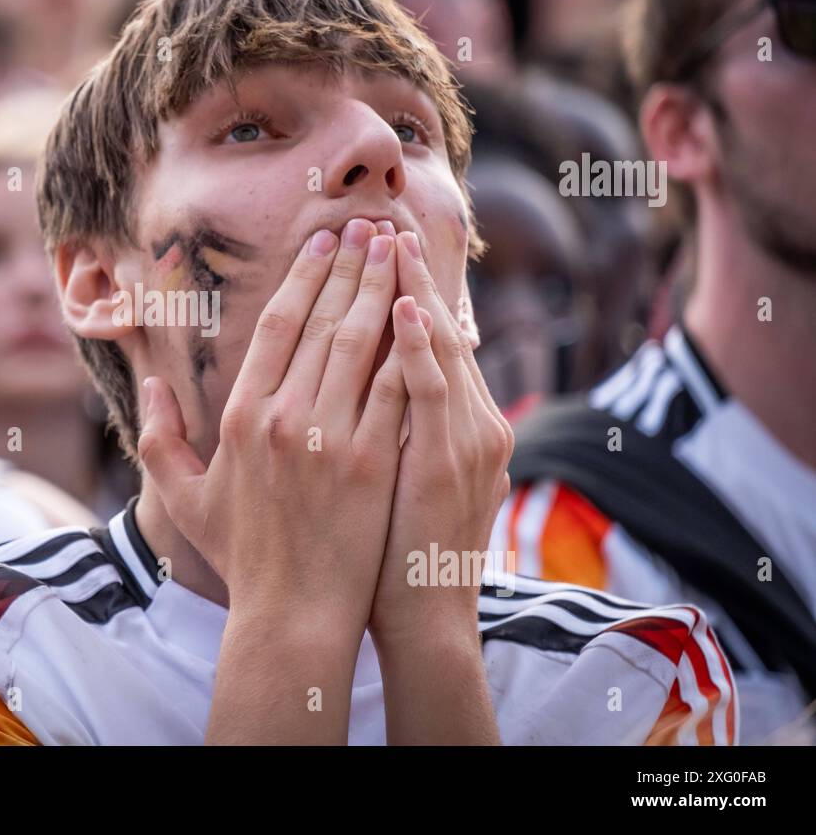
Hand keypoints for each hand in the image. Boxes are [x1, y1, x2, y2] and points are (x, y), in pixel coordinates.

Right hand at [139, 218, 410, 742]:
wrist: (292, 615)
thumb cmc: (241, 556)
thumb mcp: (183, 496)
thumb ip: (159, 436)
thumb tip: (150, 383)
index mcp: (241, 418)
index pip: (276, 327)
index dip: (303, 279)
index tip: (324, 244)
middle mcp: (285, 418)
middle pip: (323, 321)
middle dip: (351, 267)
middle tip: (372, 227)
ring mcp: (333, 439)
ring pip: (362, 344)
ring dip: (383, 290)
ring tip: (401, 252)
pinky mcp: (376, 463)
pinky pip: (397, 389)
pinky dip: (411, 347)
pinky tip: (427, 314)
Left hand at [369, 230, 513, 658]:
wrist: (422, 618)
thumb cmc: (397, 550)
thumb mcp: (409, 476)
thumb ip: (400, 423)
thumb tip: (371, 376)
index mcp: (460, 422)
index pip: (432, 339)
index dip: (406, 291)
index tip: (376, 249)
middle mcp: (472, 421)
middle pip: (438, 330)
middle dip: (407, 276)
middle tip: (380, 225)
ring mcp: (465, 440)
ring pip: (438, 348)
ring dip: (411, 291)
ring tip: (386, 243)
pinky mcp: (446, 463)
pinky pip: (430, 392)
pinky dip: (416, 347)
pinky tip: (397, 309)